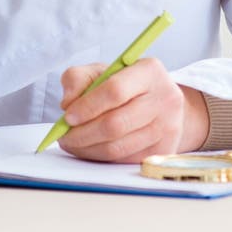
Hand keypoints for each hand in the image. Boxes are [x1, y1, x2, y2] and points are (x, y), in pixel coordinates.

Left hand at [57, 59, 208, 162]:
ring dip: (87, 149)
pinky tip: (90, 149)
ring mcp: (167, 127)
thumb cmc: (126, 85)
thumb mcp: (102, 71)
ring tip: (72, 143)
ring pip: (118, 147)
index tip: (68, 116)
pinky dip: (100, 157)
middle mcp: (165, 98)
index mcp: (150, 71)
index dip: (88, 106)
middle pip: (116, 124)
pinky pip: (124, 160)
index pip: (115, 90)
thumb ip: (78, 78)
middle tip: (64, 135)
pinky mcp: (164, 150)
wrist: (161, 103)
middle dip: (83, 133)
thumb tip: (68, 102)